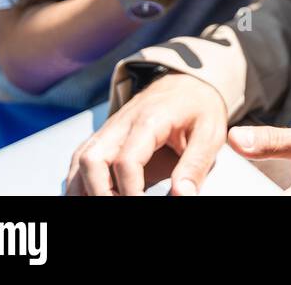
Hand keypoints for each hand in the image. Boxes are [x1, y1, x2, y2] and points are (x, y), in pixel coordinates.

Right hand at [66, 73, 227, 195]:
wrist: (188, 82)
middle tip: (120, 207)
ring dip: (85, 187)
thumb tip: (181, 196)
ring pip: (81, 158)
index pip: (127, 161)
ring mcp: (110, 128)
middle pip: (91, 159)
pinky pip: (81, 157)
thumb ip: (195, 165)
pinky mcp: (105, 135)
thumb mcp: (210, 133)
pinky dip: (80, 179)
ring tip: (103, 204)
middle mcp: (122, 122)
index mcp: (150, 120)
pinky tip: (91, 194)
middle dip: (99, 192)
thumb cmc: (199, 108)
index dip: (130, 191)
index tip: (143, 205)